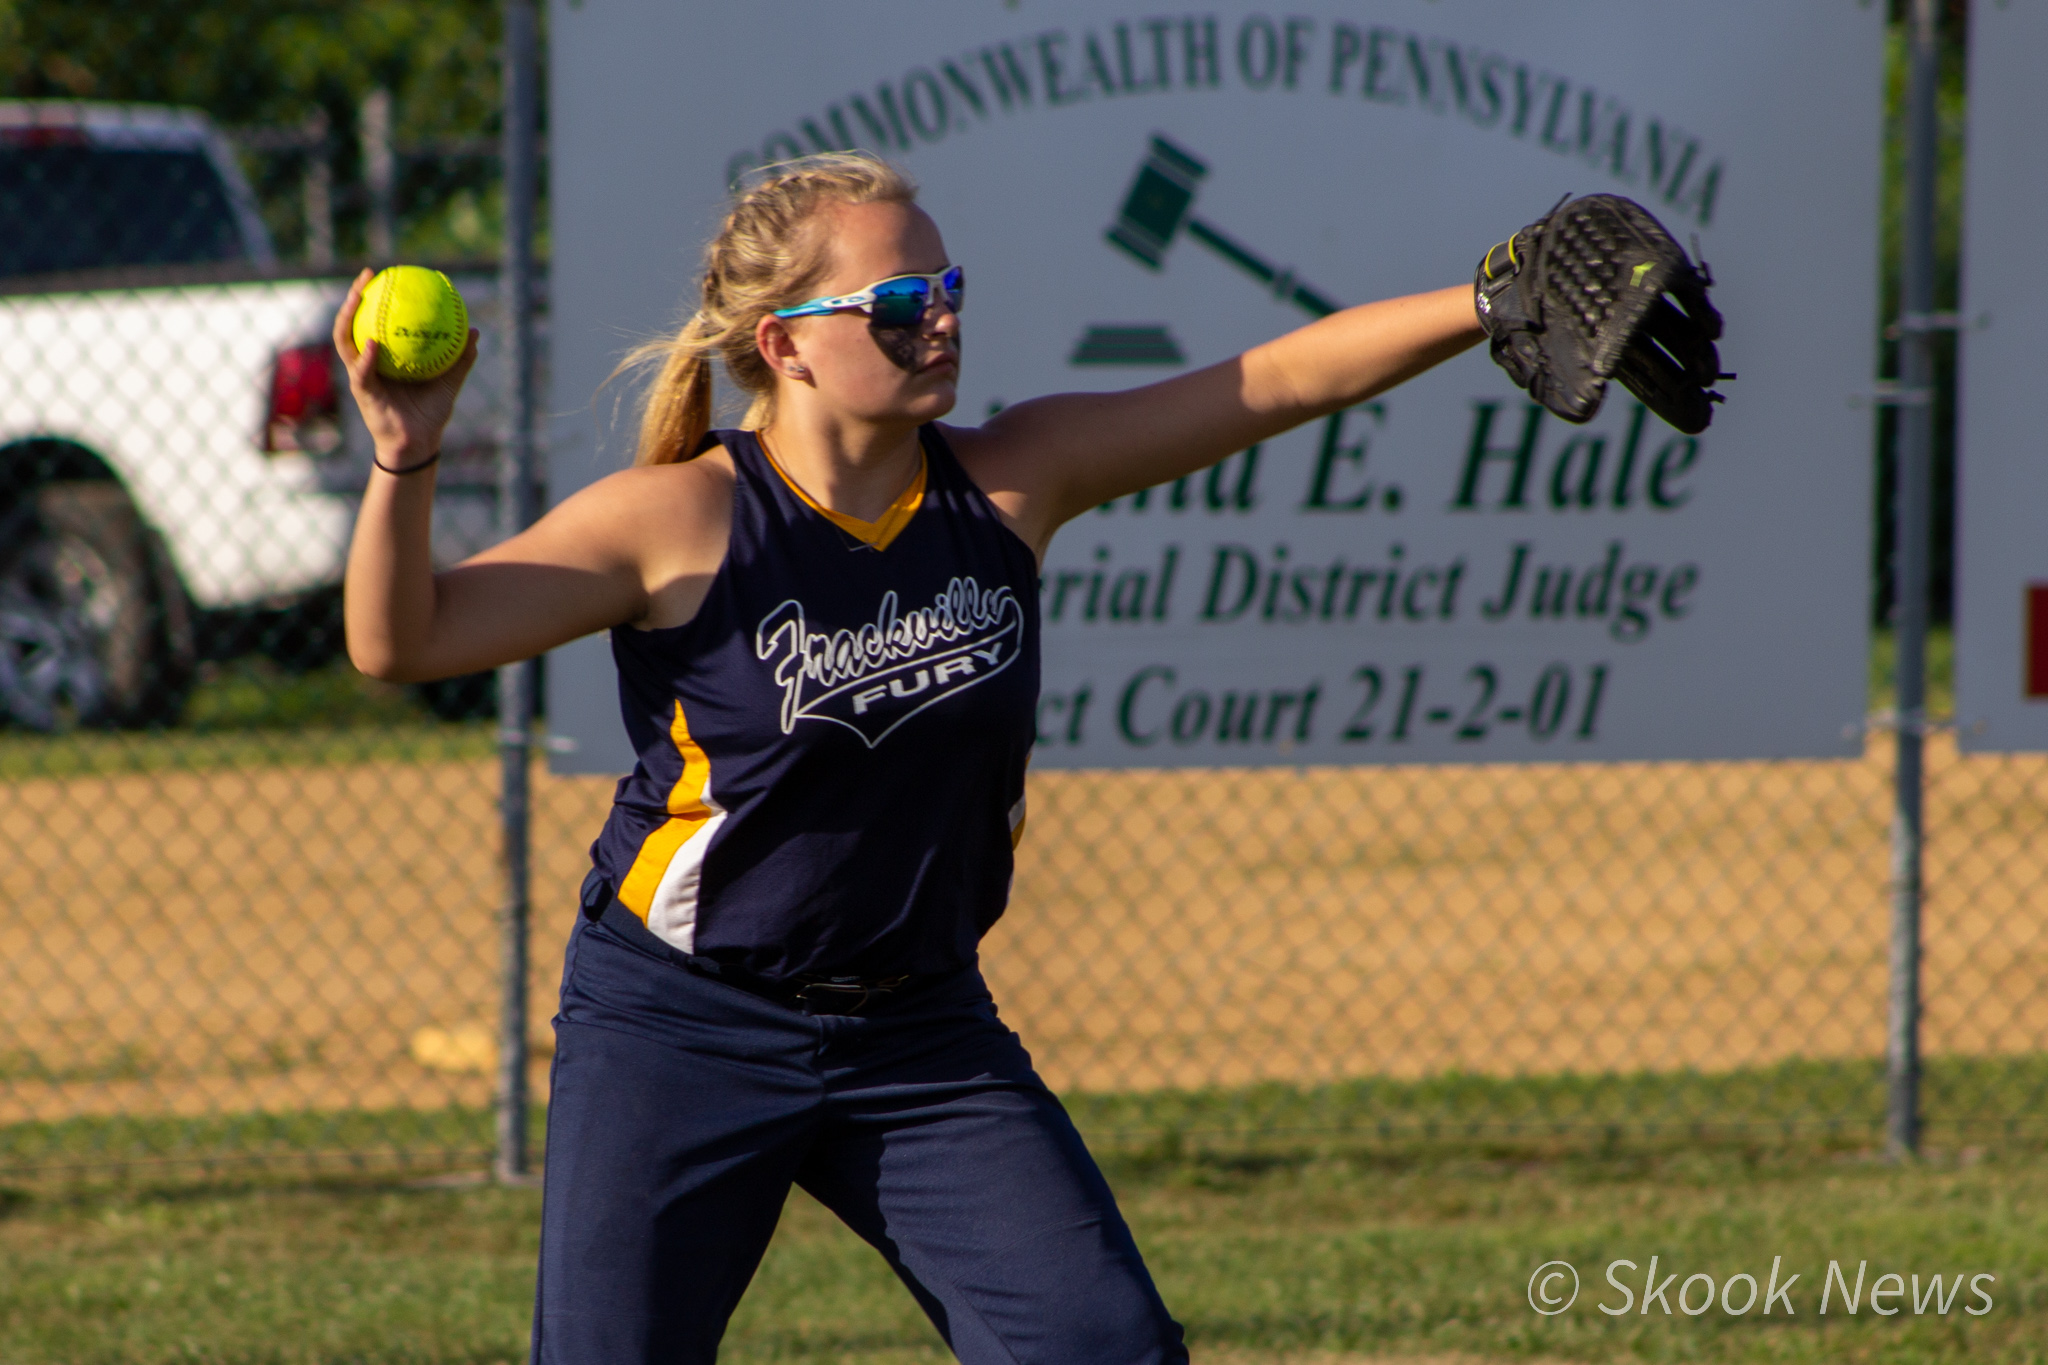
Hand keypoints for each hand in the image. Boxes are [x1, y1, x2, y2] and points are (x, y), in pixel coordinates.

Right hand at [333, 267, 481, 468]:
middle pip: (352, 321)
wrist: (418, 443)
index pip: (375, 319)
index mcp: (384, 356)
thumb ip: (460, 357)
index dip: (376, 296)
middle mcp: (367, 361)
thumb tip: (474, 330)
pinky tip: (373, 341)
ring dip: (348, 316)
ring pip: (345, 340)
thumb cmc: (430, 413)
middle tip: (367, 274)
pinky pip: (361, 370)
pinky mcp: (361, 391)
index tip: (387, 273)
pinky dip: (366, 356)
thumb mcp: (450, 381)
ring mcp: (360, 375)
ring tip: (358, 296)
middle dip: (354, 296)